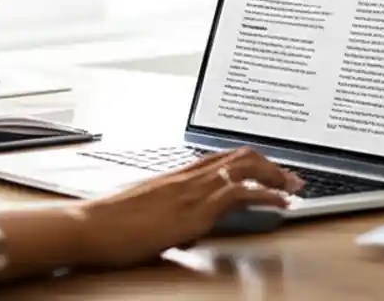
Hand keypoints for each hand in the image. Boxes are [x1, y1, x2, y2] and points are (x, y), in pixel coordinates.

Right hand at [73, 147, 302, 267]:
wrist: (89, 227)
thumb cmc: (107, 224)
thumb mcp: (143, 214)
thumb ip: (166, 213)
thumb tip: (181, 226)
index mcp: (174, 176)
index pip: (220, 158)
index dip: (248, 162)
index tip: (267, 171)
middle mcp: (185, 177)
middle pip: (237, 155)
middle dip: (269, 165)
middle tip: (290, 177)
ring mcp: (190, 191)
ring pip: (243, 167)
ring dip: (275, 175)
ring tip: (294, 186)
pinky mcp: (193, 210)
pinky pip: (238, 193)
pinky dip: (266, 194)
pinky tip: (281, 202)